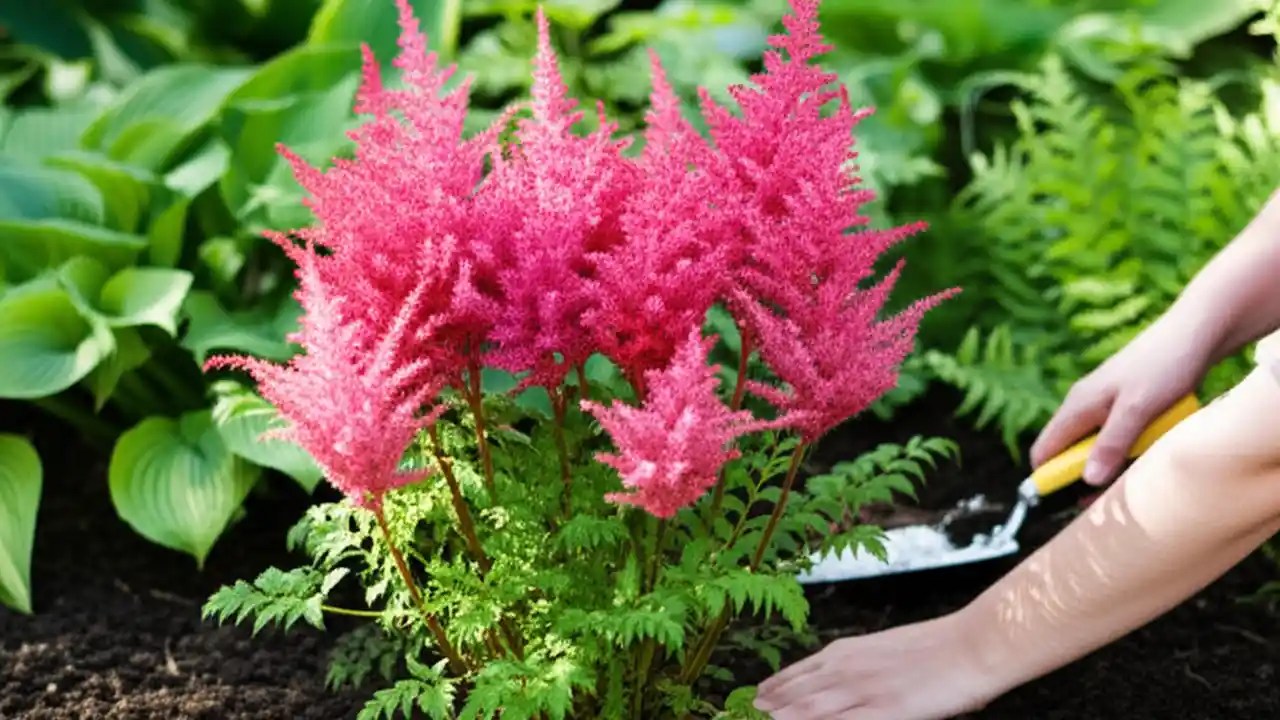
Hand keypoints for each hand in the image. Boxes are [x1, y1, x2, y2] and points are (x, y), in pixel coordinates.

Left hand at [753, 615, 997, 719]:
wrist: (972, 644)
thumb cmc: (939, 648)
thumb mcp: (890, 650)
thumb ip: (864, 664)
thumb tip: (846, 674)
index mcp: (850, 650)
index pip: (803, 671)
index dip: (779, 685)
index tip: (759, 694)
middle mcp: (849, 668)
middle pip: (799, 691)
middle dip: (772, 703)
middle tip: (749, 710)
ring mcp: (864, 690)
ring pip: (812, 707)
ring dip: (785, 714)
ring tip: (761, 718)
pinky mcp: (884, 710)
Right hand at [1030, 315, 1212, 485]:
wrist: (1196, 331)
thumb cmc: (1165, 364)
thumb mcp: (1138, 409)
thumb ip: (1111, 444)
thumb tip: (1087, 480)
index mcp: (1077, 406)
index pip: (1044, 452)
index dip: (1047, 480)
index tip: (1066, 502)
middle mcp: (1084, 406)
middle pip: (1069, 454)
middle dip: (1084, 479)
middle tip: (1108, 499)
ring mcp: (1105, 405)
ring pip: (1096, 447)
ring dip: (1112, 464)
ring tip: (1137, 472)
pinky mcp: (1125, 404)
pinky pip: (1117, 437)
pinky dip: (1129, 450)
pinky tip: (1150, 449)